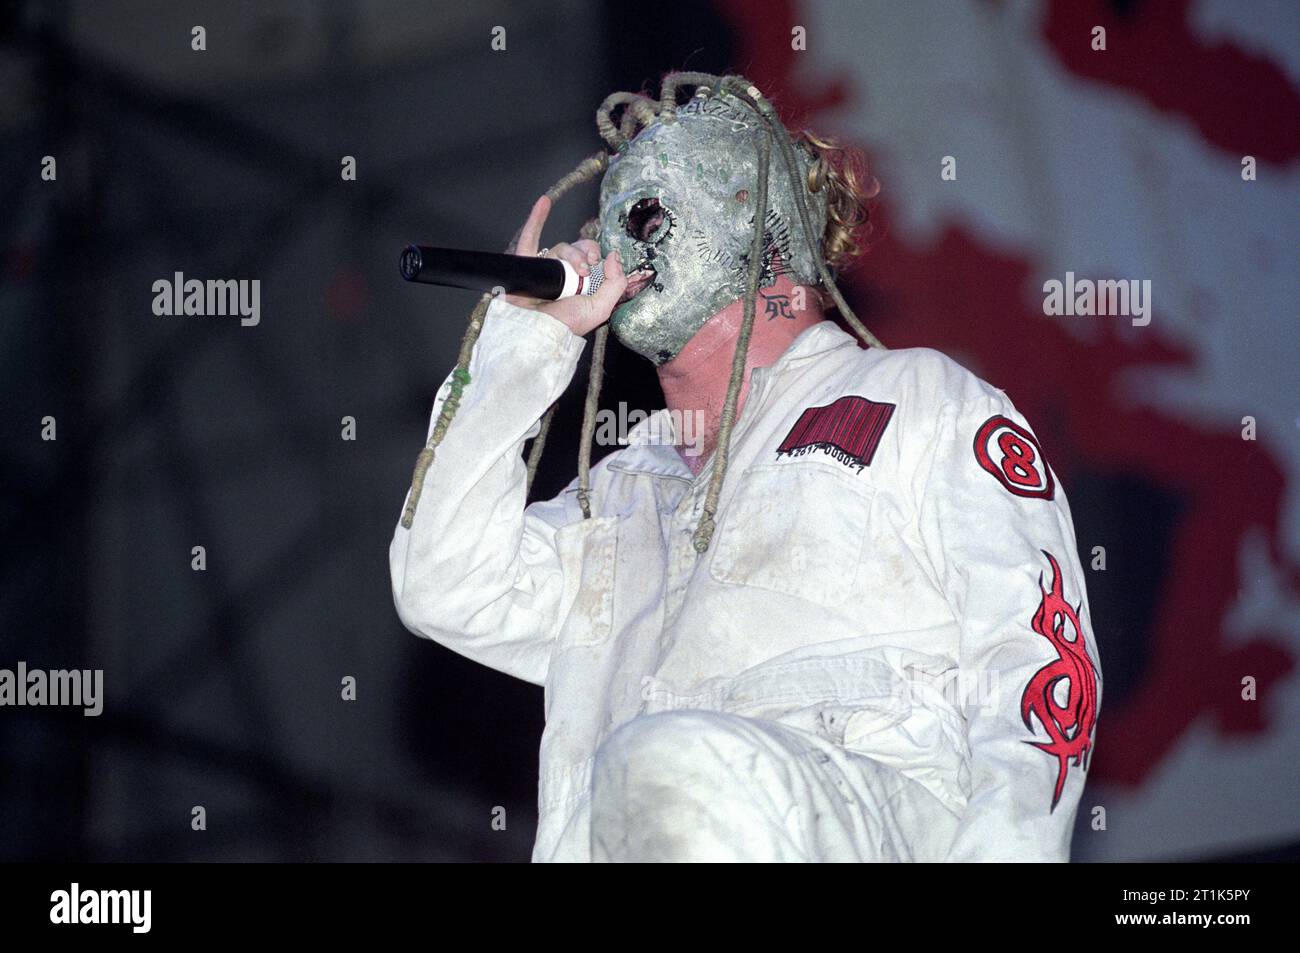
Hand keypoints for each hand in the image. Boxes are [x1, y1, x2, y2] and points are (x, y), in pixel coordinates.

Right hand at [503, 195, 626, 337]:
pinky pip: (529, 238)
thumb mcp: (600, 308)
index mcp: (581, 284)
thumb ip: (615, 283)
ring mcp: (545, 269)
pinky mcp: (526, 266)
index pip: (591, 257)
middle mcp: (564, 275)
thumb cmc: (565, 325)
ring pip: (559, 247)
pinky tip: (544, 202)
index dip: (595, 255)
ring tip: (575, 269)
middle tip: (586, 269)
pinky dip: (536, 219)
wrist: (537, 333)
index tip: (598, 263)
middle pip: (576, 249)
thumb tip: (614, 256)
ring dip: (569, 253)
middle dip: (583, 254)